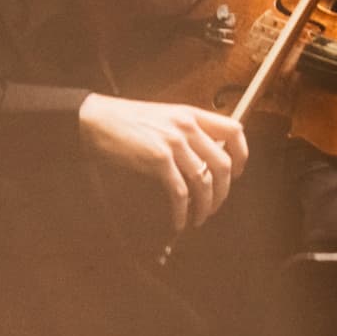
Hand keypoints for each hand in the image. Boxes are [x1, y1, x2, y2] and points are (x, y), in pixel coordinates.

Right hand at [77, 94, 248, 232]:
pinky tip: (179, 221)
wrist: (94, 120)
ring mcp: (174, 143)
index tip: (237, 172)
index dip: (242, 154)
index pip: (234, 130)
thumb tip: (207, 159)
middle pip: (223, 164)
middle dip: (224, 191)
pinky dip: (182, 212)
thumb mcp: (165, 117)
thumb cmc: (126, 121)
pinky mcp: (158, 160)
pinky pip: (180, 192)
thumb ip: (188, 132)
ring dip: (205, 206)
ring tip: (199, 218)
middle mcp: (187, 127)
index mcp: (192, 115)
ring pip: (204, 182)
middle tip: (216, 205)